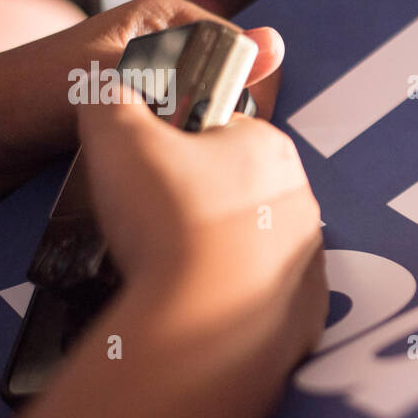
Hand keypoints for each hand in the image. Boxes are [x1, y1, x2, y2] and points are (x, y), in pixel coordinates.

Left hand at [0, 0, 282, 201]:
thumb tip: (276, 45)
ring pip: (207, 119)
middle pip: (227, 86)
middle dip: (228, 120)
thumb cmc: (37, 91)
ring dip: (206, 146)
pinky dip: (185, 160)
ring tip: (204, 172)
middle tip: (222, 155)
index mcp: (168, 17)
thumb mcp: (129, 72)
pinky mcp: (143, 128)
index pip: (240, 50)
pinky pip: (182, 142)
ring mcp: (155, 90)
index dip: (248, 87)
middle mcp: (166, 49)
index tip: (242, 125)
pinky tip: (186, 180)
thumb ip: (204, 64)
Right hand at [75, 32, 326, 359]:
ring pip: (254, 241)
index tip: (147, 168)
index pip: (220, 128)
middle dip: (196, 197)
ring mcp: (309, 257)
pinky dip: (234, 295)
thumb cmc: (168, 223)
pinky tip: (197, 301)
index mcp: (269, 147)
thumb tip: (108, 89)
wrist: (199, 327)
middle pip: (238, 185)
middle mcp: (301, 199)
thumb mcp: (116, 135)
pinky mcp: (305, 309)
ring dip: (216, 248)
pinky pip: (264, 293)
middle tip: (150, 221)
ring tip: (168, 266)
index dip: (176, 143)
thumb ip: (111, 96)